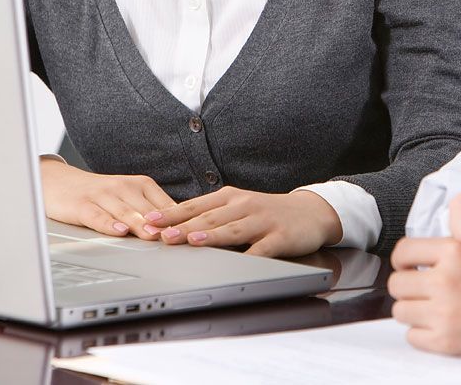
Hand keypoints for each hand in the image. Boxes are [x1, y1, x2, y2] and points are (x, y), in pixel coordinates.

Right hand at [39, 157, 174, 239]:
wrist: (58, 182)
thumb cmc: (99, 195)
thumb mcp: (129, 198)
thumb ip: (150, 212)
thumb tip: (180, 230)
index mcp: (141, 185)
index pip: (165, 205)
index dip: (179, 220)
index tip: (193, 234)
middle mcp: (124, 187)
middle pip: (148, 210)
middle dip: (164, 224)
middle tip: (178, 238)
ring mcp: (103, 196)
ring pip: (126, 212)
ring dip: (141, 224)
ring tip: (153, 236)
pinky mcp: (83, 205)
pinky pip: (98, 216)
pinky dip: (109, 224)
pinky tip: (119, 231)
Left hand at [141, 187, 341, 257]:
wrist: (311, 212)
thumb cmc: (267, 212)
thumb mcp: (238, 207)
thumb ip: (212, 215)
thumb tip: (174, 227)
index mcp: (229, 197)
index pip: (195, 205)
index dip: (171, 213)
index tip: (148, 221)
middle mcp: (244, 205)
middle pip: (210, 217)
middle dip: (184, 226)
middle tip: (162, 235)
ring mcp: (263, 221)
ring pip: (232, 229)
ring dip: (211, 236)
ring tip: (192, 241)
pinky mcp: (281, 236)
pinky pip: (262, 249)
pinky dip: (248, 256)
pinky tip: (236, 263)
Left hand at [389, 237, 460, 358]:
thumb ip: (455, 247)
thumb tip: (424, 252)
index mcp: (455, 252)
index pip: (403, 251)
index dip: (402, 260)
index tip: (407, 267)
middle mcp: (446, 280)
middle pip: (397, 283)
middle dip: (408, 288)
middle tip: (422, 291)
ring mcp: (444, 312)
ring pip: (400, 311)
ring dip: (413, 311)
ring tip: (433, 310)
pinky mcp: (447, 340)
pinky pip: (412, 336)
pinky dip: (423, 334)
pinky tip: (441, 327)